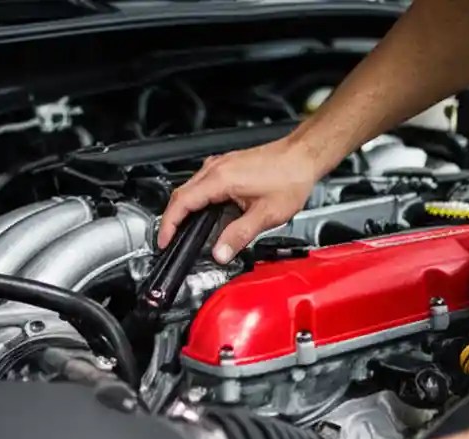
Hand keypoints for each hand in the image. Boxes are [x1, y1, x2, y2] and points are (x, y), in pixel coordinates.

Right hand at [158, 136, 325, 262]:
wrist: (304, 155)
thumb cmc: (290, 177)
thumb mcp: (266, 214)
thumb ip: (239, 236)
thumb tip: (220, 253)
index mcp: (220, 179)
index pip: (181, 202)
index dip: (169, 224)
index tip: (164, 240)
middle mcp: (216, 168)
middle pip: (180, 194)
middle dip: (171, 218)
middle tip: (169, 239)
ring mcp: (221, 164)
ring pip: (190, 188)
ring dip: (183, 208)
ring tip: (182, 229)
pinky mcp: (228, 165)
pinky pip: (202, 183)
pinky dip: (195, 199)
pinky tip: (204, 211)